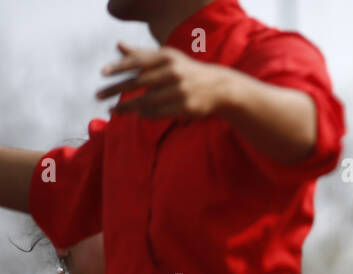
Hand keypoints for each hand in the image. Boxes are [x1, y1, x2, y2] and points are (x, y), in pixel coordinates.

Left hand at [98, 43, 231, 118]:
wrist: (219, 87)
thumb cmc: (187, 70)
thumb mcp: (167, 58)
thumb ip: (142, 54)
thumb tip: (118, 45)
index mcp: (167, 57)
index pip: (138, 61)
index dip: (119, 67)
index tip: (102, 73)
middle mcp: (173, 72)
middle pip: (139, 82)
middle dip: (116, 89)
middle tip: (98, 95)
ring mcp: (181, 90)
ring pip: (148, 100)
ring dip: (128, 106)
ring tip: (113, 110)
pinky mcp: (186, 106)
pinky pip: (161, 112)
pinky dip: (147, 114)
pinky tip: (137, 114)